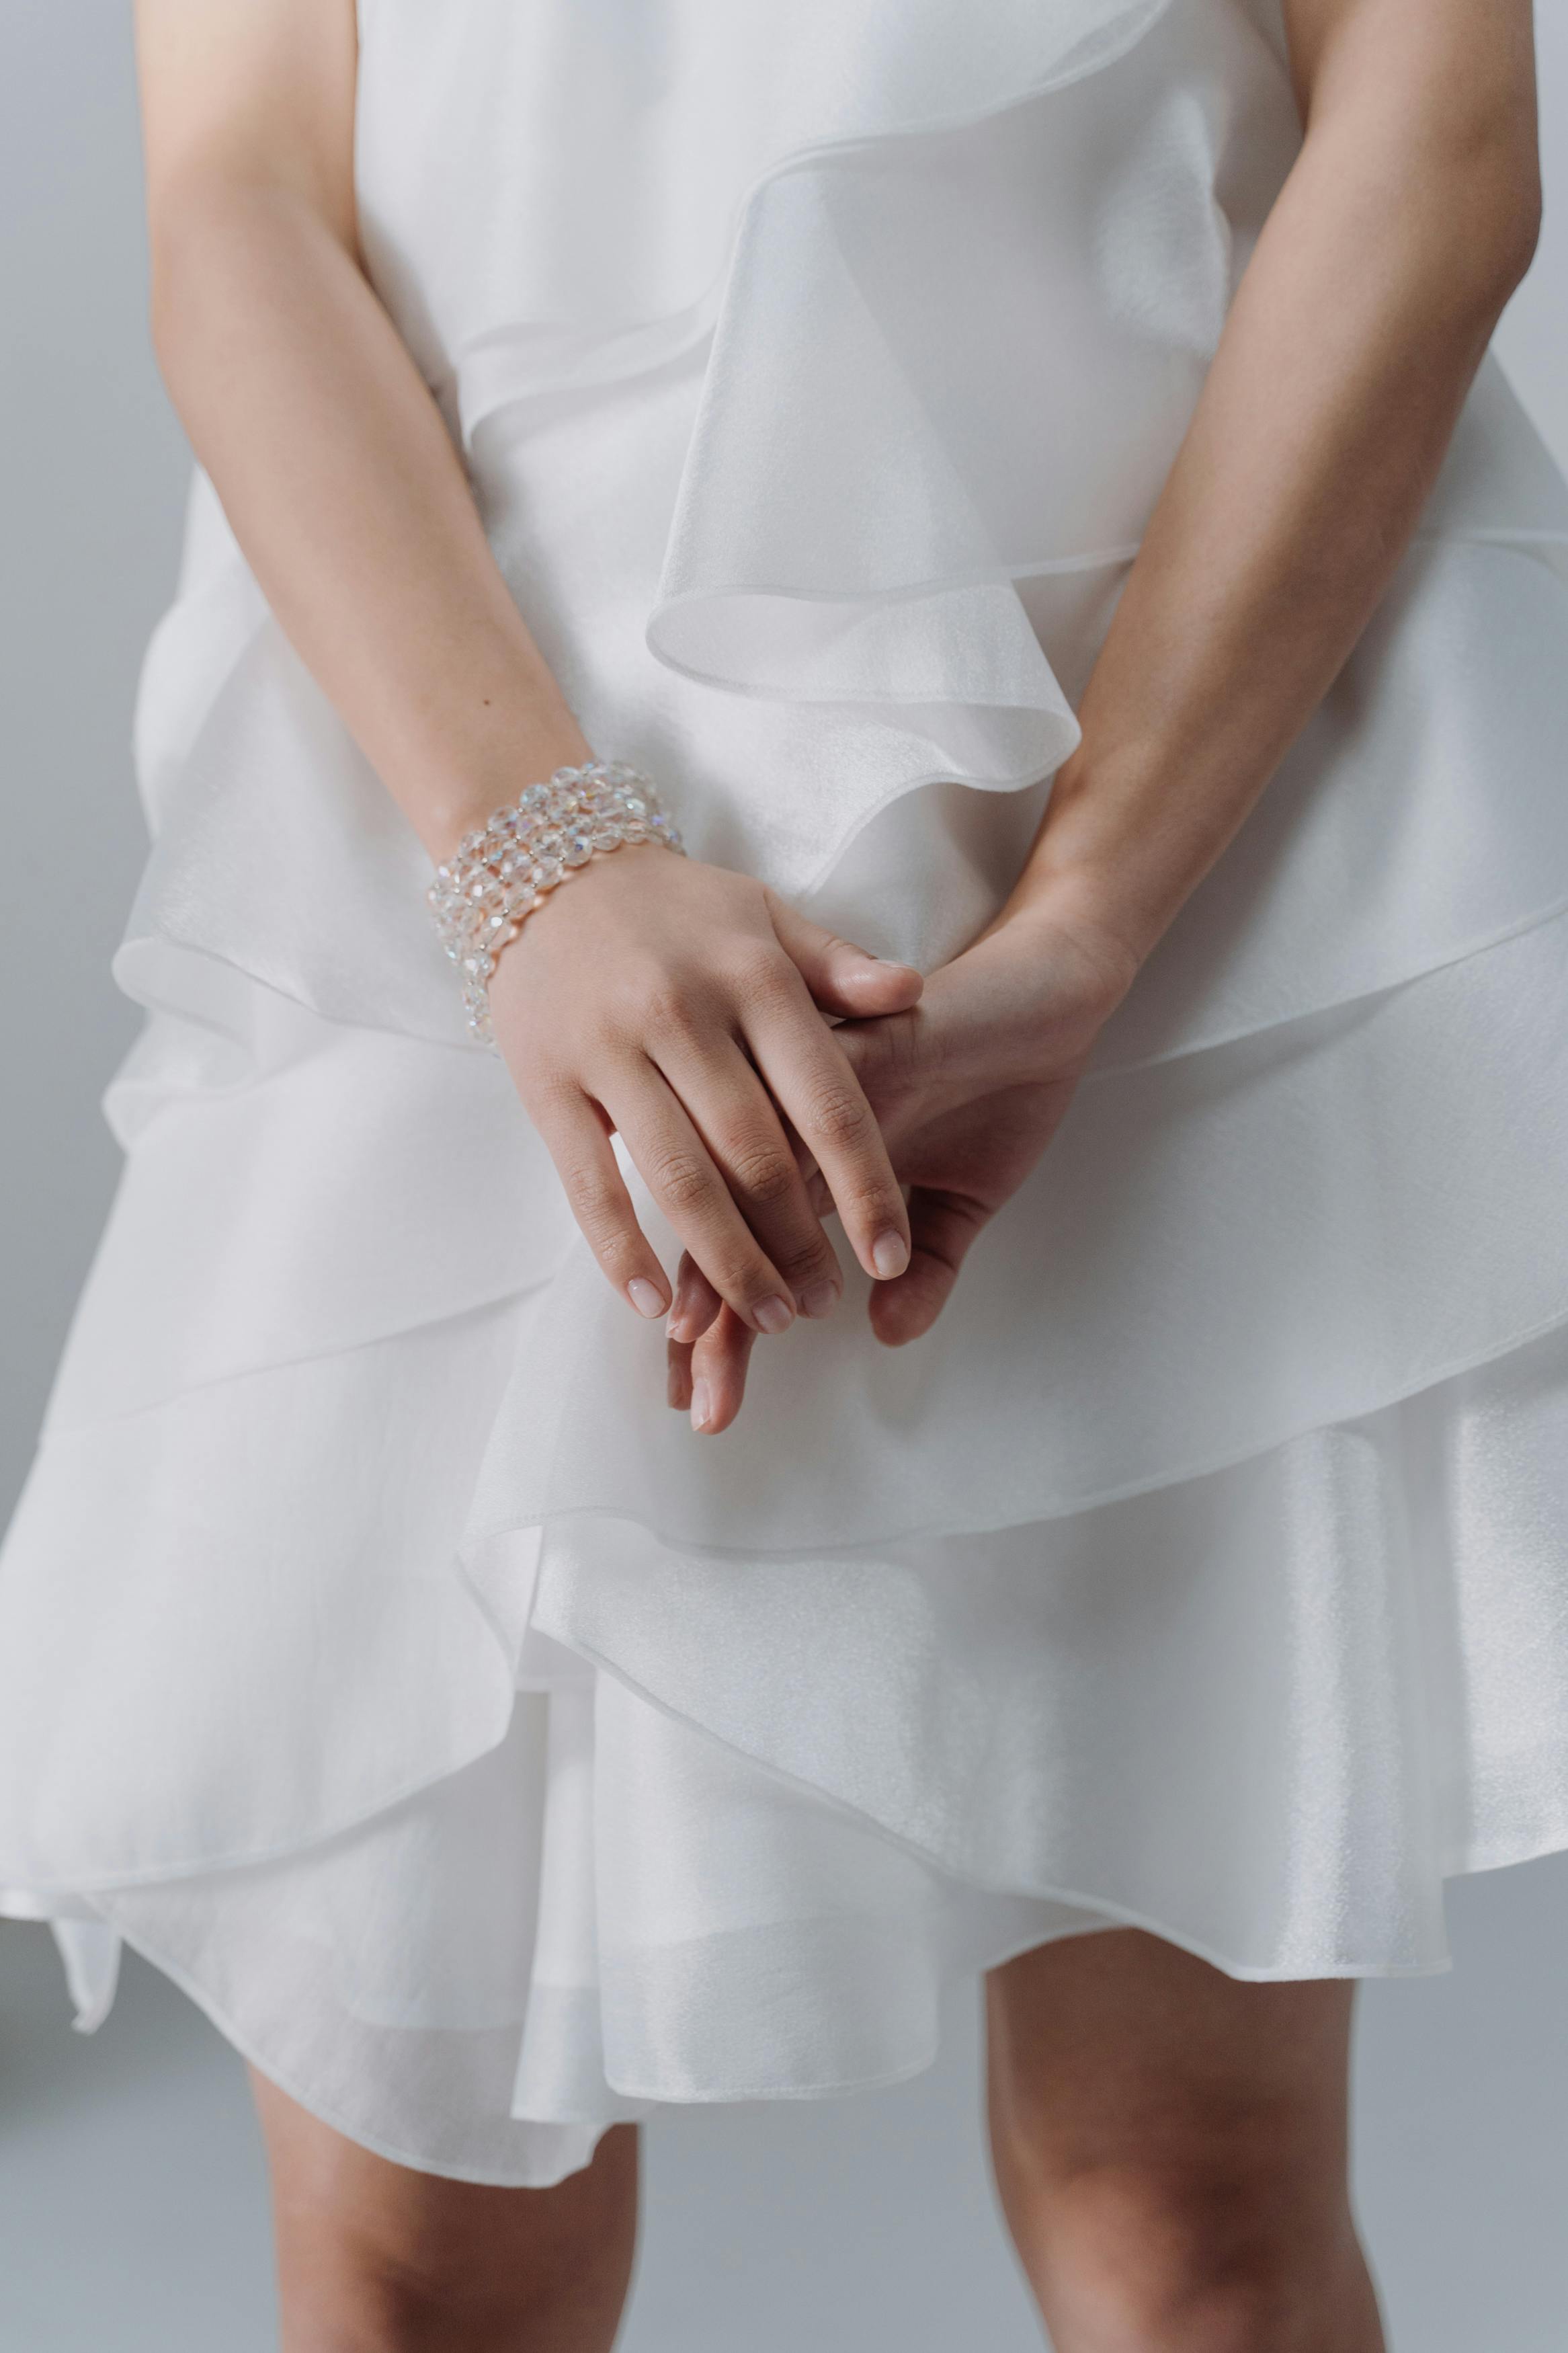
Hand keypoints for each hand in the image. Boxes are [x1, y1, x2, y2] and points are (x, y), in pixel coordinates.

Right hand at [488, 844, 923, 1335]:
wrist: (540, 869)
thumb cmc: (675, 908)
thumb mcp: (765, 918)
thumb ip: (838, 967)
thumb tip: (913, 994)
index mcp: (753, 979)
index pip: (826, 1102)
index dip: (865, 1187)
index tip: (891, 1255)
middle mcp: (684, 1015)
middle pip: (756, 1157)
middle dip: (798, 1243)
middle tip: (826, 1302)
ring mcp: (611, 1051)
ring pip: (680, 1181)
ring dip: (729, 1263)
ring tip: (769, 1317)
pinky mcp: (548, 1083)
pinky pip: (589, 1184)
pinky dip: (623, 1251)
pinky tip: (656, 1305)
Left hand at [666, 895, 1137, 1428]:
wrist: (1052, 992)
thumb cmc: (998, 1084)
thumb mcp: (964, 1199)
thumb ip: (924, 1264)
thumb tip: (886, 1334)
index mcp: (809, 1159)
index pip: (747, 1252)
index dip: (722, 1330)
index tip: (699, 1405)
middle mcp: (797, 1120)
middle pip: (728, 1224)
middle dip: (712, 1320)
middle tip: (697, 1398)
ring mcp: (821, 1081)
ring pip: (750, 1173)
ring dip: (731, 1257)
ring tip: (704, 1331)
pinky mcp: (868, 1043)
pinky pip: (818, 1111)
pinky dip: (810, 1174)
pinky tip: (794, 1237)